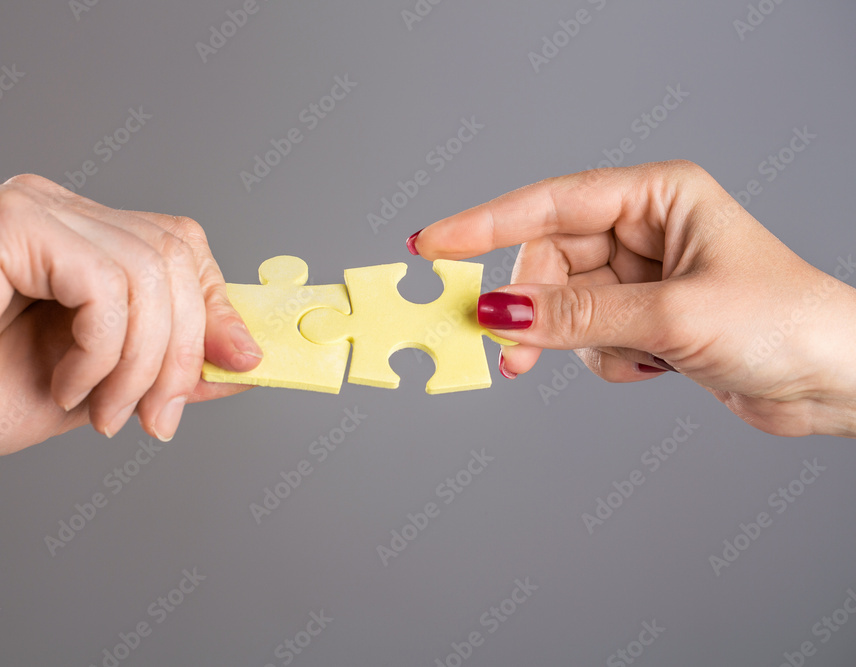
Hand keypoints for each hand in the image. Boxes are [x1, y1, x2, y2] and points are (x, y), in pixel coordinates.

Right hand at [0, 175, 262, 455]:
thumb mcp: (101, 387)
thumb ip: (170, 366)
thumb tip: (247, 362)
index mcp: (85, 239)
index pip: (182, 249)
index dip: (217, 307)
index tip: (240, 366)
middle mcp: (66, 212)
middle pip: (178, 258)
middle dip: (184, 352)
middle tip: (157, 417)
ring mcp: (40, 208)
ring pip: (150, 275)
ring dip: (142, 364)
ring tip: (106, 414)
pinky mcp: (15, 222)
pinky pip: (105, 284)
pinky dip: (102, 350)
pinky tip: (68, 382)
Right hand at [409, 161, 855, 437]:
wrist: (836, 381)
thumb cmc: (784, 322)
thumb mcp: (670, 314)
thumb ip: (576, 314)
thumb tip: (501, 311)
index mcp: (658, 196)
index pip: (550, 203)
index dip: (484, 225)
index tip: (432, 245)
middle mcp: (645, 229)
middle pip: (549, 260)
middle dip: (529, 305)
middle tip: (503, 346)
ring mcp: (642, 275)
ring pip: (562, 302)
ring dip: (568, 339)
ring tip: (600, 360)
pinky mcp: (643, 318)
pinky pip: (585, 334)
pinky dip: (601, 358)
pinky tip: (646, 367)